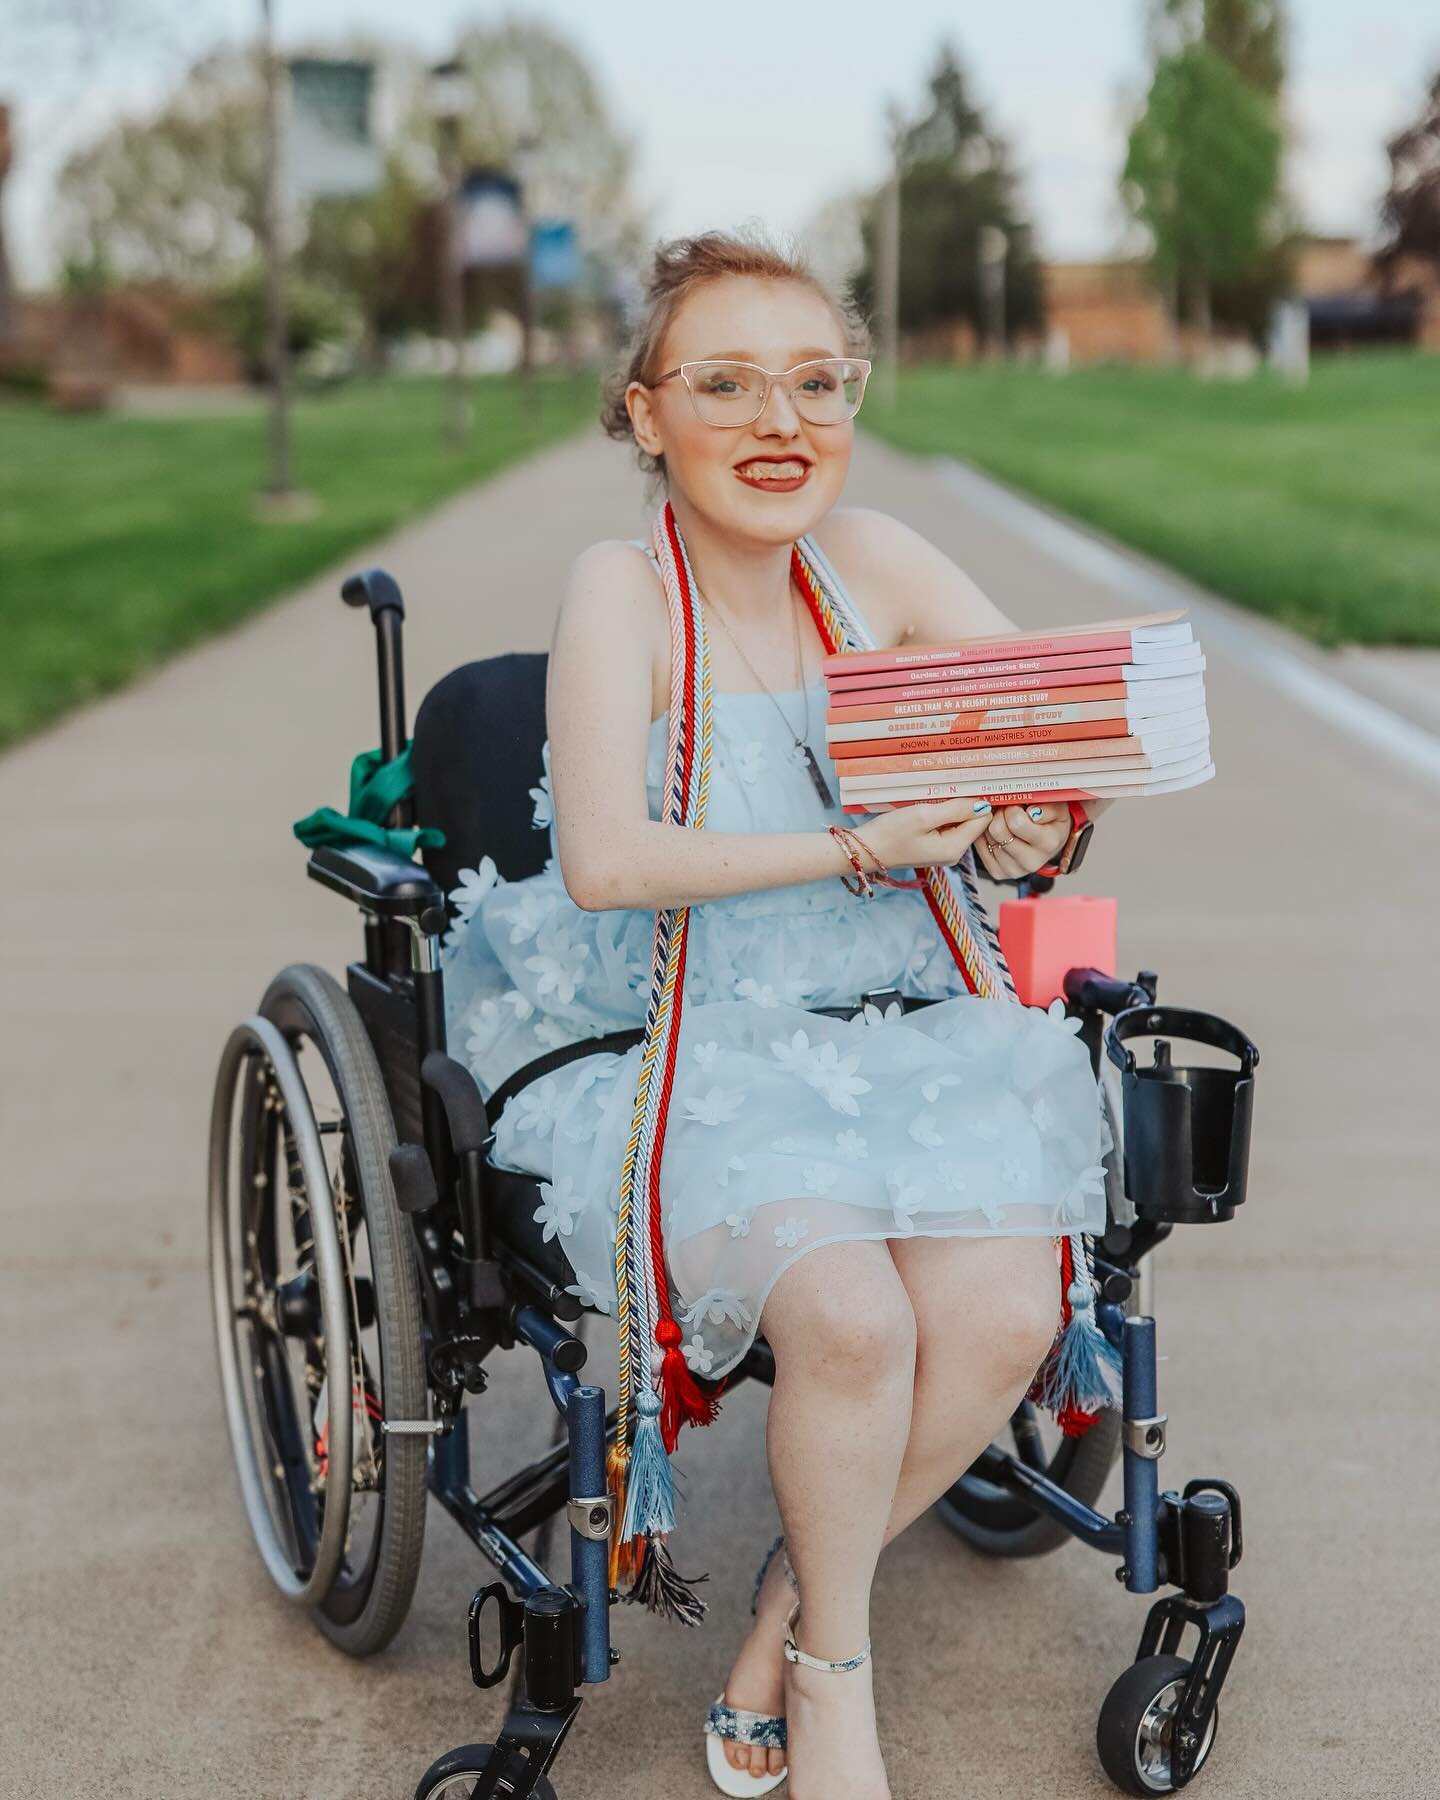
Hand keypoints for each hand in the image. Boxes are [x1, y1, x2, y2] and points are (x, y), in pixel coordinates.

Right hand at [845, 795, 1003, 873]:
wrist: (865, 850)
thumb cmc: (890, 833)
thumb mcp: (924, 815)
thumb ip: (956, 809)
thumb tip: (983, 803)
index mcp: (955, 847)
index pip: (983, 819)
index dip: (980, 799)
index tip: (971, 782)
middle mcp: (954, 853)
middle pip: (973, 821)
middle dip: (967, 803)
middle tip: (952, 784)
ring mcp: (944, 851)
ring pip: (960, 822)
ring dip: (954, 807)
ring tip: (939, 794)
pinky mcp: (934, 847)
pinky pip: (947, 826)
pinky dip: (943, 814)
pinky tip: (931, 805)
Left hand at [973, 803, 1069, 880]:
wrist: (1049, 841)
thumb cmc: (1052, 821)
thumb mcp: (1058, 808)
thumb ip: (1048, 807)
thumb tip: (1033, 813)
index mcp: (1048, 843)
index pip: (1016, 821)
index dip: (1013, 808)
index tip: (1018, 806)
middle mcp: (1031, 861)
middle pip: (997, 829)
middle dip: (1000, 814)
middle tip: (1008, 811)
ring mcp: (1013, 870)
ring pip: (986, 835)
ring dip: (992, 824)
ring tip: (1006, 822)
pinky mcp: (998, 872)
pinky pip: (979, 845)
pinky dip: (985, 835)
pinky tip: (998, 833)